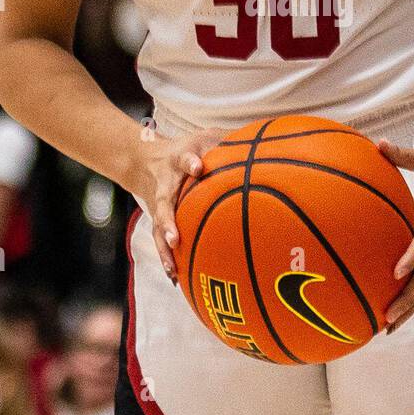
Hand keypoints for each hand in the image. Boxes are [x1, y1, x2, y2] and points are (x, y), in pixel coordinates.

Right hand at [135, 126, 225, 282]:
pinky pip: (160, 241)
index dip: (189, 162)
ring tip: (172, 266)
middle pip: (163, 201)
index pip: (183, 158)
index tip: (197, 168)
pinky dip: (167, 258)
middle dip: (168, 220)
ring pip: (158, 226)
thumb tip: (268, 139)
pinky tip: (176, 277)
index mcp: (180, 159)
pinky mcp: (157, 219)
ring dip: (165, 246)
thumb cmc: (189, 149)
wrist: (146, 159)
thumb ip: (231, 140)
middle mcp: (166, 183)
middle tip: (174, 237)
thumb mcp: (206, 137)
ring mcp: (159, 203)